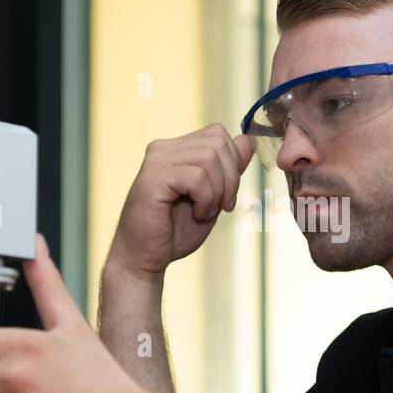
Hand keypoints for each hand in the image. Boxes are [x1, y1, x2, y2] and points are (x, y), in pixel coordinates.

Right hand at [107, 124, 254, 281]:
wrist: (144, 258)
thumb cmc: (174, 231)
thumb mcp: (212, 196)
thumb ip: (228, 169)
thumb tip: (248, 140)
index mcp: (175, 149)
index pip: (217, 134)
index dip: (233, 163)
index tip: (228, 197)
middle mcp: (162, 149)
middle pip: (217, 142)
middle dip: (230, 179)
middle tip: (222, 207)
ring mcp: (156, 162)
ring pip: (209, 158)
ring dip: (217, 191)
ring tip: (205, 212)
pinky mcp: (152, 179)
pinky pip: (196, 177)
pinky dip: (205, 200)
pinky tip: (196, 214)